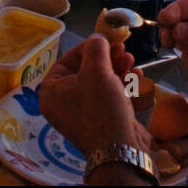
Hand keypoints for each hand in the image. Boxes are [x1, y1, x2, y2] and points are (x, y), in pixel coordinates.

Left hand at [39, 35, 150, 156]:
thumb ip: (96, 48)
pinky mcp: (102, 120)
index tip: (105, 40)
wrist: (121, 148)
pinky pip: (109, 96)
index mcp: (51, 92)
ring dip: (117, 68)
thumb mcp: (97, 70)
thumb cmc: (101, 106)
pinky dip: (122, 84)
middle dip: (107, 58)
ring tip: (131, 60)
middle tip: (122, 48)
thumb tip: (98, 38)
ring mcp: (83, 114)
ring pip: (100, 82)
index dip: (87, 48)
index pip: (66, 60)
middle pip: (85, 70)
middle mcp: (63, 103)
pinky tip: (136, 75)